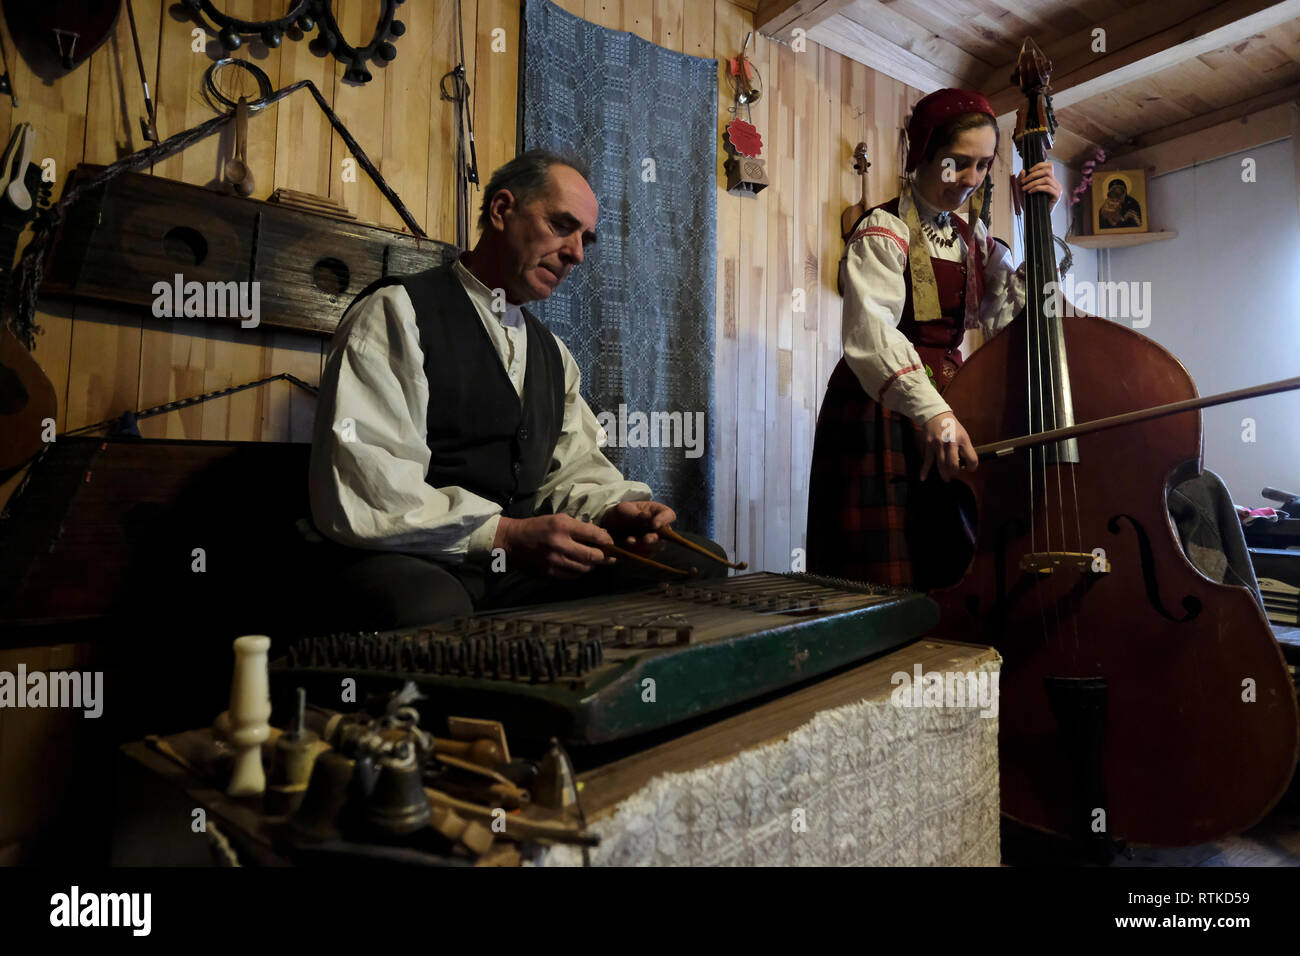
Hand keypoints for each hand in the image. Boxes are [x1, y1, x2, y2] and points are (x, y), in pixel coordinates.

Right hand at [492, 513, 616, 578]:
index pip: (593, 535)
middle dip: (605, 557)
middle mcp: (559, 545)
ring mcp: (554, 561)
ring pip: (585, 568)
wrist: (512, 541)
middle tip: (610, 556)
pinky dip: (580, 571)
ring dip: (593, 565)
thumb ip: (579, 527)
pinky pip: (573, 575)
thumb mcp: (558, 519)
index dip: (607, 540)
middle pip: (592, 556)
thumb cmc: (538, 527)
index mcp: (562, 527)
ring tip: (594, 561)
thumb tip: (601, 535)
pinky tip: (580, 566)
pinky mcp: (549, 573)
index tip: (611, 542)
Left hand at [601, 500, 676, 555]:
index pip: (669, 515)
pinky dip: (637, 552)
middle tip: (646, 539)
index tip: (653, 524)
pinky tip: (627, 548)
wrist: (610, 528)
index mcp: (657, 512)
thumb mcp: (624, 510)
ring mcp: (655, 541)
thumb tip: (646, 518)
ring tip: (629, 541)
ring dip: (643, 546)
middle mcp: (660, 528)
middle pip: (666, 535)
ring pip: (656, 547)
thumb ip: (635, 514)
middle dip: (654, 538)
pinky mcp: (647, 552)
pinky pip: (646, 555)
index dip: (664, 520)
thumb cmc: (620, 514)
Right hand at [918, 412, 977, 481]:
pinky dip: (924, 470)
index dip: (972, 467)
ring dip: (944, 474)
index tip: (970, 468)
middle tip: (955, 473)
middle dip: (955, 472)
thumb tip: (964, 463)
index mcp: (962, 440)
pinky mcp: (929, 445)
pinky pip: (927, 460)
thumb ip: (964, 448)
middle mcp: (951, 442)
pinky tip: (923, 478)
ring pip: (941, 464)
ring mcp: (938, 445)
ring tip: (946, 478)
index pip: (971, 458)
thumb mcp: (963, 434)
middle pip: (954, 464)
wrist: (935, 415)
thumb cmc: (951, 426)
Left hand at [1014, 161, 1061, 210]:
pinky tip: (1030, 192)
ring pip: (1046, 179)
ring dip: (1032, 183)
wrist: (1034, 217)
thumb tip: (1023, 171)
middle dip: (1033, 175)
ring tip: (1024, 189)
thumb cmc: (1029, 203)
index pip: (1049, 165)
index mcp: (1050, 179)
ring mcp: (1057, 189)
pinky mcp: (1057, 196)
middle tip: (1023, 182)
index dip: (1039, 165)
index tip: (1028, 171)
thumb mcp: (1022, 189)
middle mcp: (1055, 183)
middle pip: (1047, 170)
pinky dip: (1037, 188)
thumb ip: (1021, 180)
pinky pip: (1047, 188)